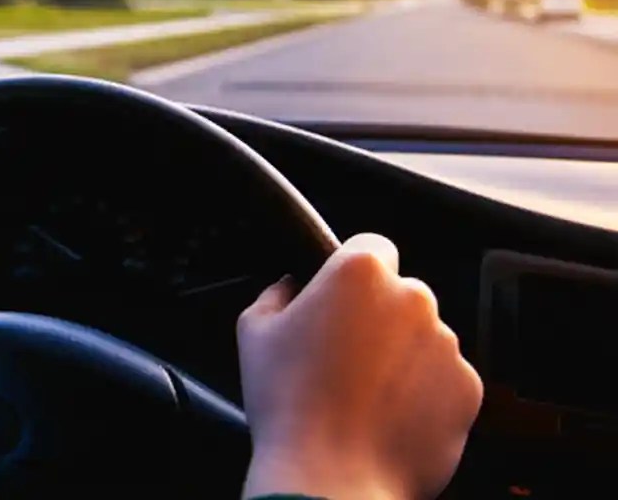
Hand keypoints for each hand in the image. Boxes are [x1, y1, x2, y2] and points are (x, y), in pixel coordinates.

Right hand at [238, 234, 482, 499]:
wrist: (331, 478)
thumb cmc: (289, 404)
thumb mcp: (255, 333)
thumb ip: (276, 294)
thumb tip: (289, 287)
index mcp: (359, 273)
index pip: (370, 247)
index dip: (352, 274)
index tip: (339, 301)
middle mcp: (413, 298)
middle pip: (400, 294)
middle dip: (379, 318)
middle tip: (344, 357)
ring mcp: (447, 344)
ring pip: (424, 338)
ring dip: (402, 356)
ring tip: (363, 396)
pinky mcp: (468, 388)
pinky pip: (444, 379)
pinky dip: (423, 393)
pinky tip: (386, 417)